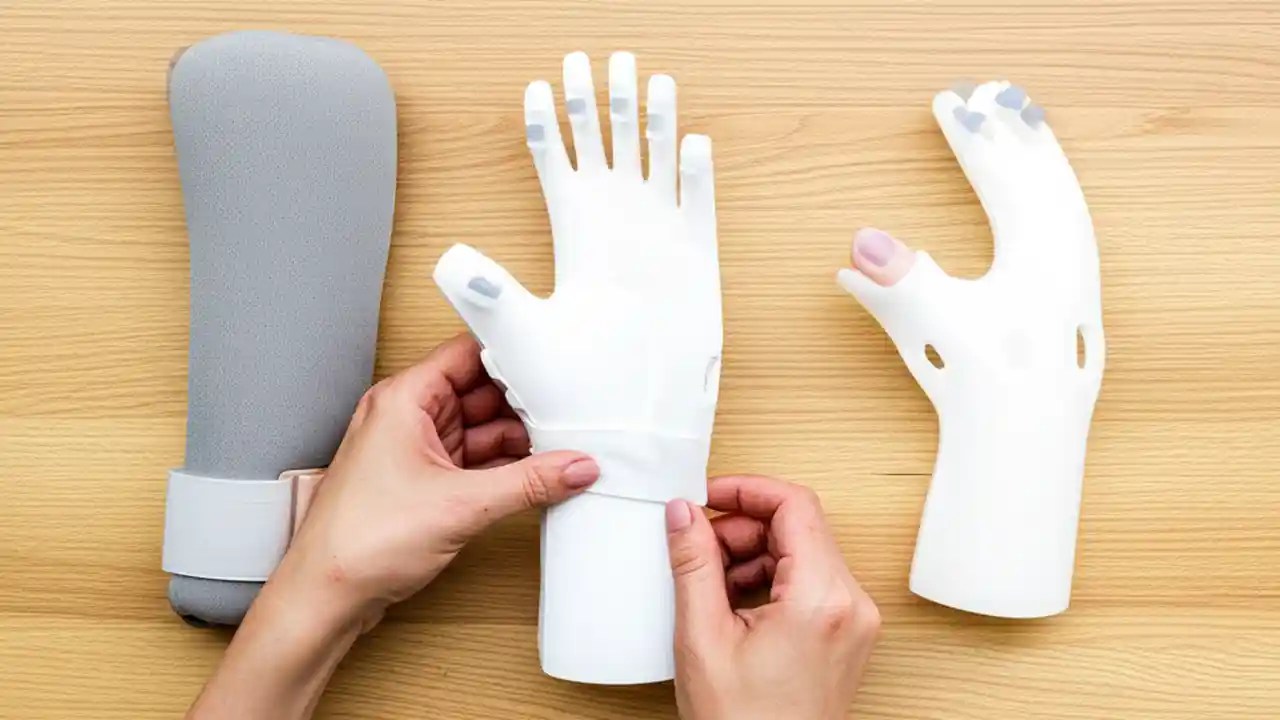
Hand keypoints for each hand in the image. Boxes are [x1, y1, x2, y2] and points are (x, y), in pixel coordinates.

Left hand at [188, 334, 599, 718]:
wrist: (325, 596)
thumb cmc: (359, 541)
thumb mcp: (461, 505)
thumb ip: (527, 483)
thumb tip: (573, 467)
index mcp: (404, 399)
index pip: (468, 354)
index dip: (512, 355)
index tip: (553, 364)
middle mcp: (406, 417)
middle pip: (479, 392)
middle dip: (523, 404)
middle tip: (569, 411)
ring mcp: (412, 450)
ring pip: (478, 429)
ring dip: (515, 439)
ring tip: (559, 447)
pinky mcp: (420, 482)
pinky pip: (470, 460)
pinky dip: (501, 467)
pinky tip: (533, 475)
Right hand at [665, 476, 879, 719]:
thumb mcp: (702, 637)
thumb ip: (692, 563)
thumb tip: (683, 512)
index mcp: (820, 598)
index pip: (794, 504)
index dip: (746, 489)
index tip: (708, 495)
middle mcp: (850, 603)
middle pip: (799, 526)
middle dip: (742, 527)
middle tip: (697, 545)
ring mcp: (854, 620)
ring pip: (803, 551)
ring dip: (753, 553)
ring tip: (709, 582)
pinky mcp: (847, 634)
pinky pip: (809, 581)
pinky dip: (769, 578)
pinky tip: (732, 603)